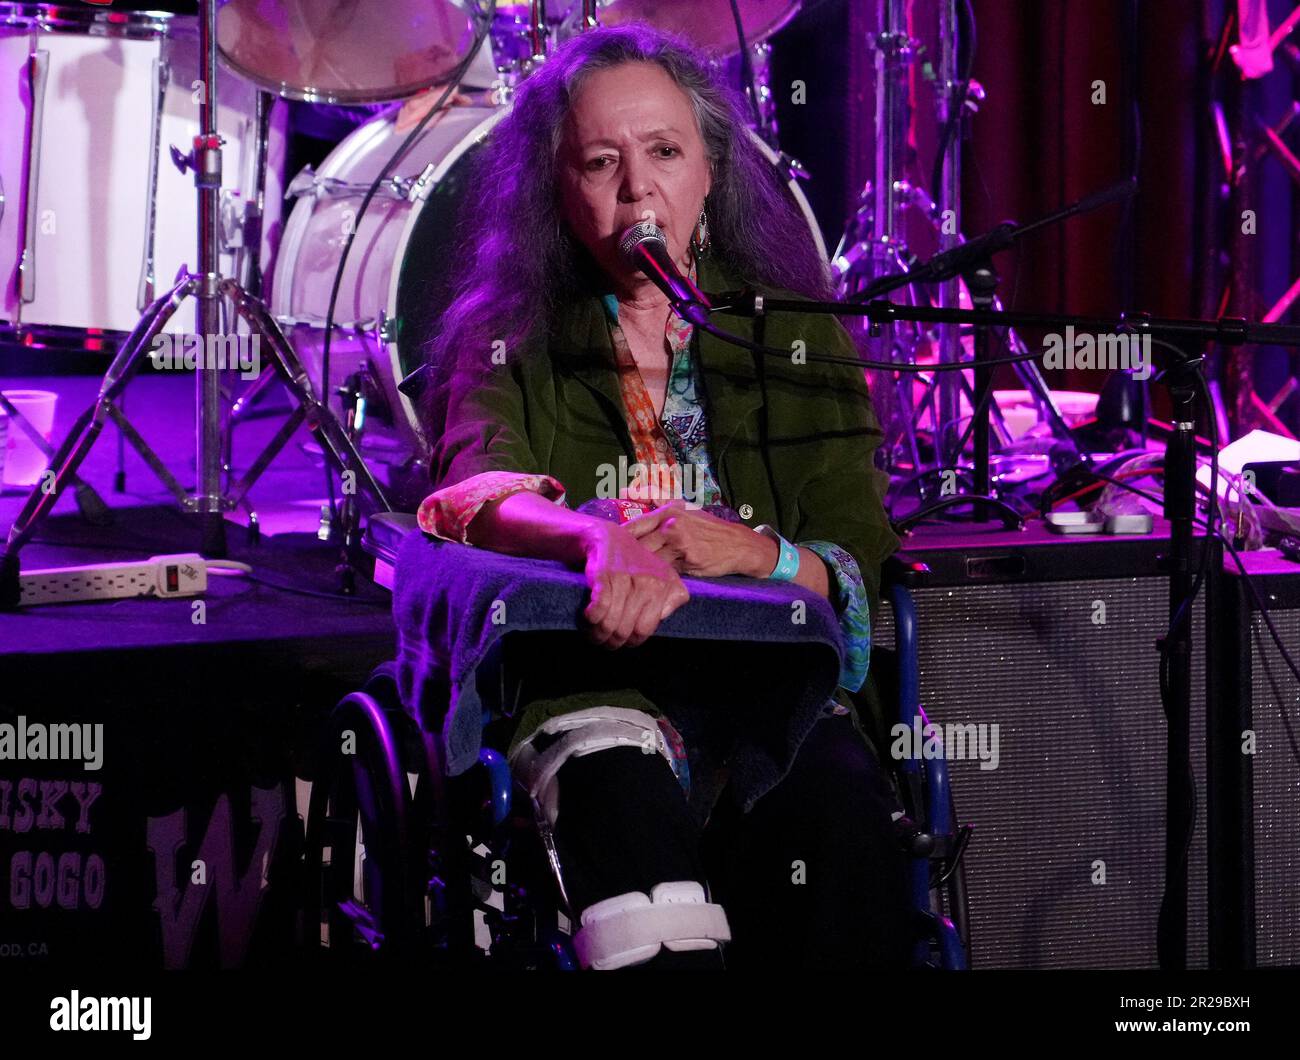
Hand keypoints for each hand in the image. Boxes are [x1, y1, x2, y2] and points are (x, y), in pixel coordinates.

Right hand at [580, 521, 689, 649]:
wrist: (607, 537)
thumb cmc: (633, 562)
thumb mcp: (660, 575)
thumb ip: (671, 597)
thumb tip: (663, 618)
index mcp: (664, 586)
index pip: (645, 630)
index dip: (630, 641)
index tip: (621, 640)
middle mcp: (648, 582)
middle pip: (626, 630)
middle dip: (611, 640)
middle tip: (603, 639)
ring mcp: (626, 578)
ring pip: (611, 623)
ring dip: (598, 632)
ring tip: (593, 631)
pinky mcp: (605, 574)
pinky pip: (600, 608)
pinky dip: (592, 617)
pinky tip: (589, 616)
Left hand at [624, 499, 773, 577]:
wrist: (738, 544)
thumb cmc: (708, 528)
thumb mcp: (685, 510)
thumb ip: (658, 504)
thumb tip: (627, 491)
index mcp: (669, 513)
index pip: (634, 527)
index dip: (619, 540)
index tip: (608, 548)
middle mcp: (673, 527)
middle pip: (639, 547)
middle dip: (628, 559)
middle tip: (617, 568)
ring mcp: (681, 545)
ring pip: (651, 562)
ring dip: (643, 570)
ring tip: (633, 578)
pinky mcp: (689, 563)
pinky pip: (666, 573)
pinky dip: (660, 577)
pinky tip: (655, 581)